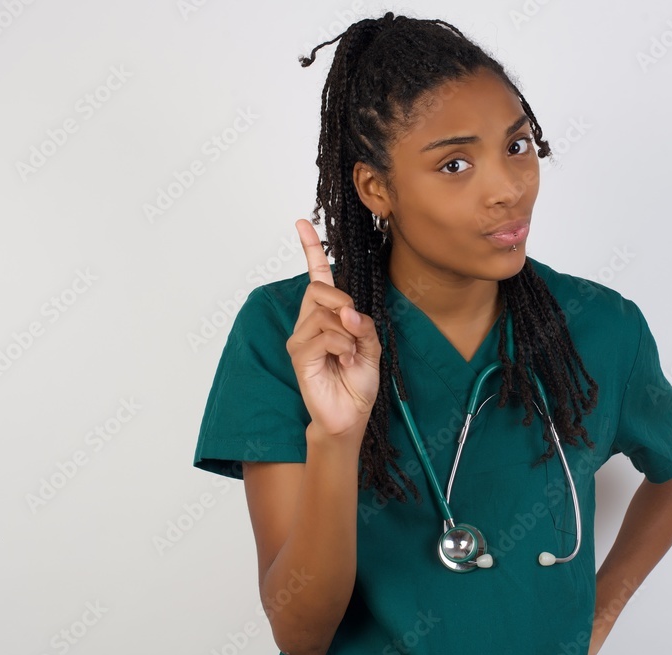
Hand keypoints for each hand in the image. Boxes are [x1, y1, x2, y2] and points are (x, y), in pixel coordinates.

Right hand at [287, 218, 381, 437]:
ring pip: (325, 313)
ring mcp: (302, 337)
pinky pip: (324, 334)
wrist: (349, 415)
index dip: (310, 249)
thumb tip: (348, 311)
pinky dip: (342, 346)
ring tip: (349, 355)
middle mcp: (310, 322)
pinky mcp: (299, 354)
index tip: (302, 223)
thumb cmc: (357, 383)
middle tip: (354, 327)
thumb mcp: (372, 348)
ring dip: (347, 333)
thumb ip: (364, 325)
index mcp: (328, 316)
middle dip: (342, 301)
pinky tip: (343, 362)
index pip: (317, 277)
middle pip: (319, 289)